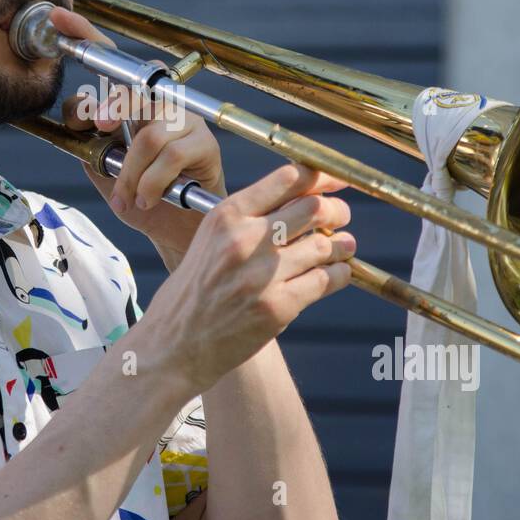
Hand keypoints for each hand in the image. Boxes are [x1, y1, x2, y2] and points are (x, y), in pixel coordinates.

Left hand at [48, 6, 225, 256]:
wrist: (173, 228)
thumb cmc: (138, 191)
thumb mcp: (101, 161)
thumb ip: (87, 134)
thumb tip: (81, 111)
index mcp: (133, 99)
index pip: (110, 60)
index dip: (85, 35)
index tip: (58, 18)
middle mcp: (162, 100)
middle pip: (135, 87)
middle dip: (112, 107)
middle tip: (101, 130)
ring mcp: (187, 119)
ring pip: (149, 134)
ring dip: (130, 173)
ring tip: (125, 196)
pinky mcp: (206, 144)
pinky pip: (170, 157)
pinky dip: (149, 184)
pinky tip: (145, 199)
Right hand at [141, 163, 356, 394]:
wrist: (175, 342)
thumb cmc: (194, 291)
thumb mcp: (211, 240)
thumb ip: (249, 219)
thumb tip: (304, 200)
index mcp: (226, 216)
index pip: (286, 179)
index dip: (320, 177)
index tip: (335, 182)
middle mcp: (244, 239)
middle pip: (312, 208)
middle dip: (335, 210)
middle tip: (341, 216)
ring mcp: (261, 274)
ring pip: (323, 246)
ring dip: (342, 245)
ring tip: (345, 246)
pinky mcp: (277, 307)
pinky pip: (325, 280)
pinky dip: (339, 275)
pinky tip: (337, 274)